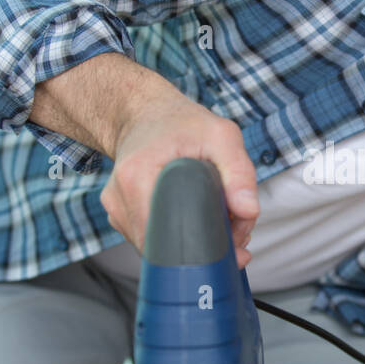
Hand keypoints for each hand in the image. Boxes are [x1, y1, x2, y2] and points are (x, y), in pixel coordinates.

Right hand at [100, 91, 258, 269]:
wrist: (144, 115)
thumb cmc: (182, 123)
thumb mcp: (221, 135)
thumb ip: (239, 171)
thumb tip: (247, 212)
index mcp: (137, 177)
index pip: (167, 236)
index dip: (203, 247)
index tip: (233, 243)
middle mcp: (119, 199)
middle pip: (165, 247)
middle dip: (205, 247)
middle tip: (234, 230)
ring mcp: (117, 211)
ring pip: (159, 248)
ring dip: (192, 242)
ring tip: (218, 218)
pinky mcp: (121, 217)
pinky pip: (153, 240)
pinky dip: (178, 235)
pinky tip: (197, 218)